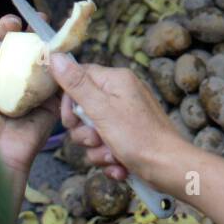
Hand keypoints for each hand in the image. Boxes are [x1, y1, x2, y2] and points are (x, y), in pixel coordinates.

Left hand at [0, 16, 59, 184]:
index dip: (6, 30)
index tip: (13, 22)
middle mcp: (11, 80)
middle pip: (25, 49)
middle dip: (33, 31)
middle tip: (40, 18)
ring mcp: (32, 91)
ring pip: (44, 62)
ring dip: (51, 46)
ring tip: (55, 33)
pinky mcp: (50, 104)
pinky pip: (60, 83)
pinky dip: (64, 68)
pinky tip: (64, 55)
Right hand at [50, 55, 188, 184]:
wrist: (169, 167)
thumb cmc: (138, 137)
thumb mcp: (102, 109)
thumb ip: (77, 84)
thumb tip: (54, 56)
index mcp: (116, 80)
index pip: (79, 77)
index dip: (69, 101)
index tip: (70, 119)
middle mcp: (122, 95)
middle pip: (83, 109)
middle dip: (85, 132)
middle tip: (96, 138)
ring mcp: (125, 117)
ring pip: (92, 133)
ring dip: (98, 150)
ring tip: (113, 155)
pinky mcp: (128, 137)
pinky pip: (105, 147)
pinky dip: (109, 159)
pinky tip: (121, 166)